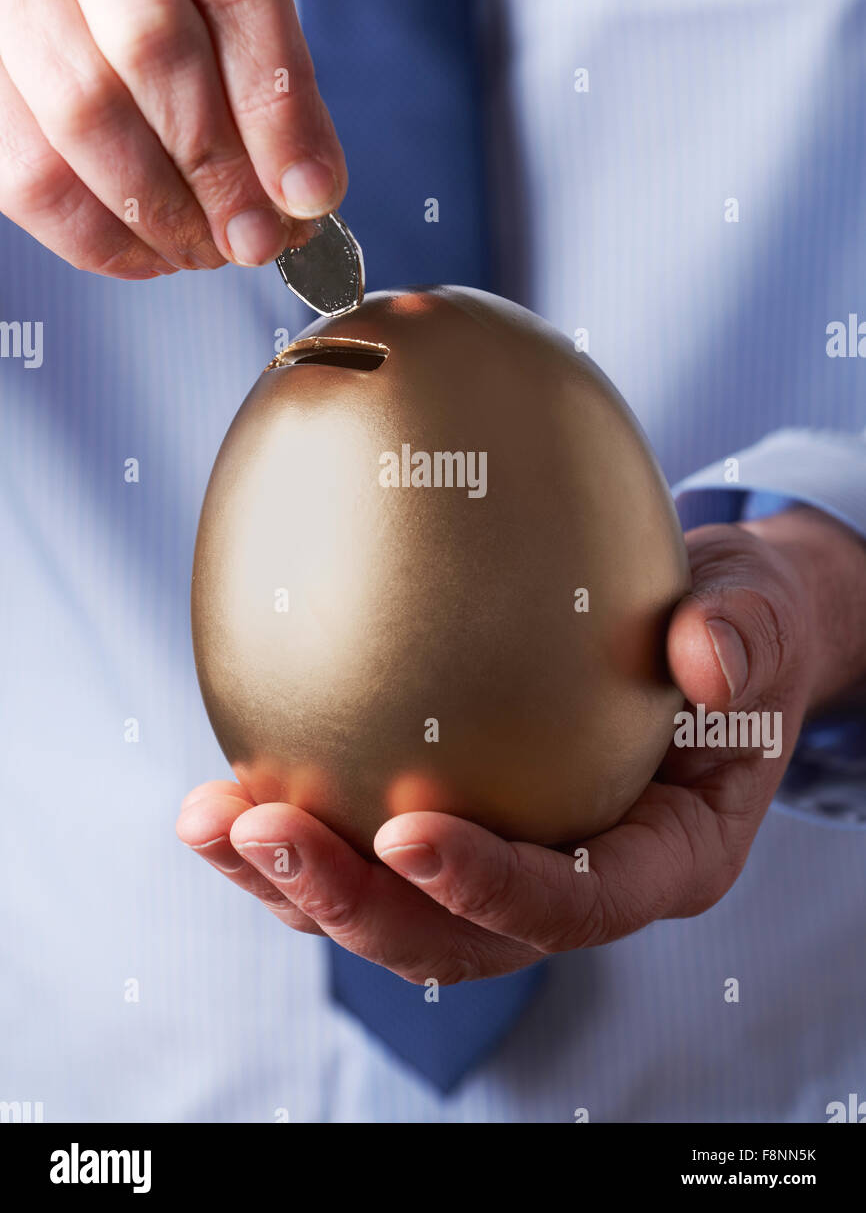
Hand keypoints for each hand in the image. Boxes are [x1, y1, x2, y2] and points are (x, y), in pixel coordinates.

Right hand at [0, 0, 345, 276]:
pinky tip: (144, 249)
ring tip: (204, 249)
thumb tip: (302, 195)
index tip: (306, 194)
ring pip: (75, 114)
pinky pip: (18, 165)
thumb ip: (277, 77)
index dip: (275, 111)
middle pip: (148, 54)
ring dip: (152, 212)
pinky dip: (91, 231)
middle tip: (254, 238)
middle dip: (214, 173)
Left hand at [177, 506, 865, 982]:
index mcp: (664, 860)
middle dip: (353, 903)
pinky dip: (292, 829)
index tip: (407, 833)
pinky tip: (224, 788)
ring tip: (207, 821)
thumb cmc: (737, 626)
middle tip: (263, 832)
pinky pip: (365, 852)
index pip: (575, 903)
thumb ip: (745, 637)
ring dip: (292, 884)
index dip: (489, 888)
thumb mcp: (761, 615)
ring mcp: (508, 865)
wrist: (703, 630)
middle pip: (456, 940)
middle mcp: (576, 884)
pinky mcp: (458, 826)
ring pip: (392, 915)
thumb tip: (703, 656)